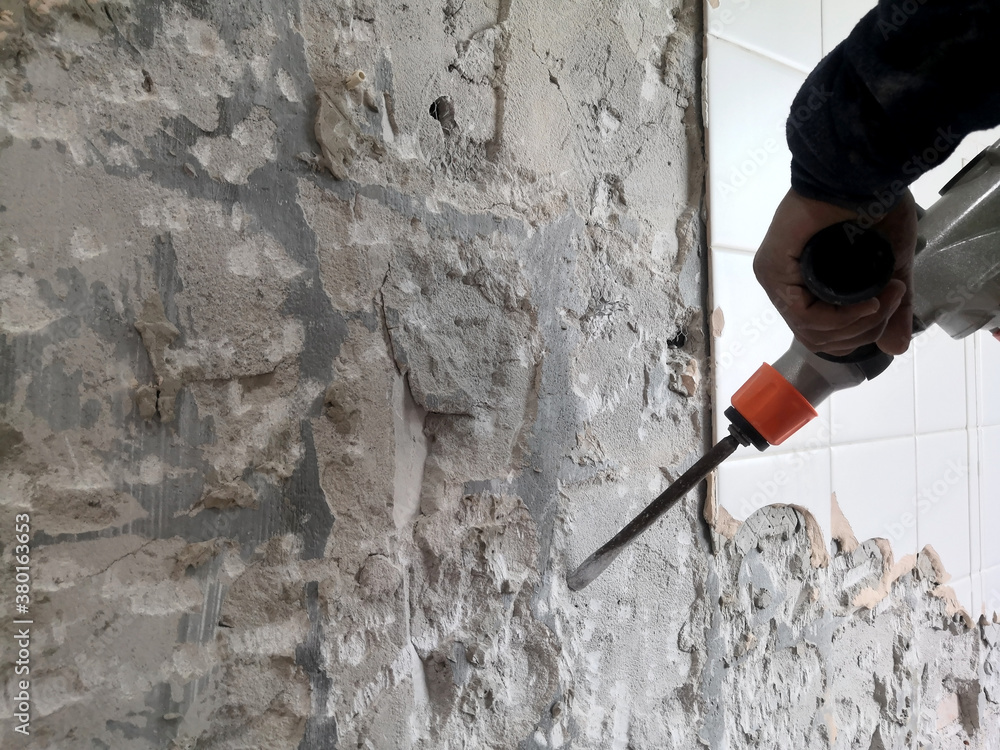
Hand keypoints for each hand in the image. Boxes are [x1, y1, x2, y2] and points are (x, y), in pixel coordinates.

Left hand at [752, 189, 916, 355]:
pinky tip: (867, 304)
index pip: (823, 334)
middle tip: (893, 303)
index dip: (861, 335)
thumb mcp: (889, 267)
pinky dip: (841, 318)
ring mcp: (774, 277)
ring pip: (811, 332)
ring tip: (887, 298)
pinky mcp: (772, 268)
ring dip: (859, 324)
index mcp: (804, 284)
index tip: (893, 308)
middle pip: (818, 339)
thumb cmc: (874, 207)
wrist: (862, 171)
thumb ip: (891, 308)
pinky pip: (804, 315)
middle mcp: (783, 283)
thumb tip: (894, 349)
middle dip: (864, 331)